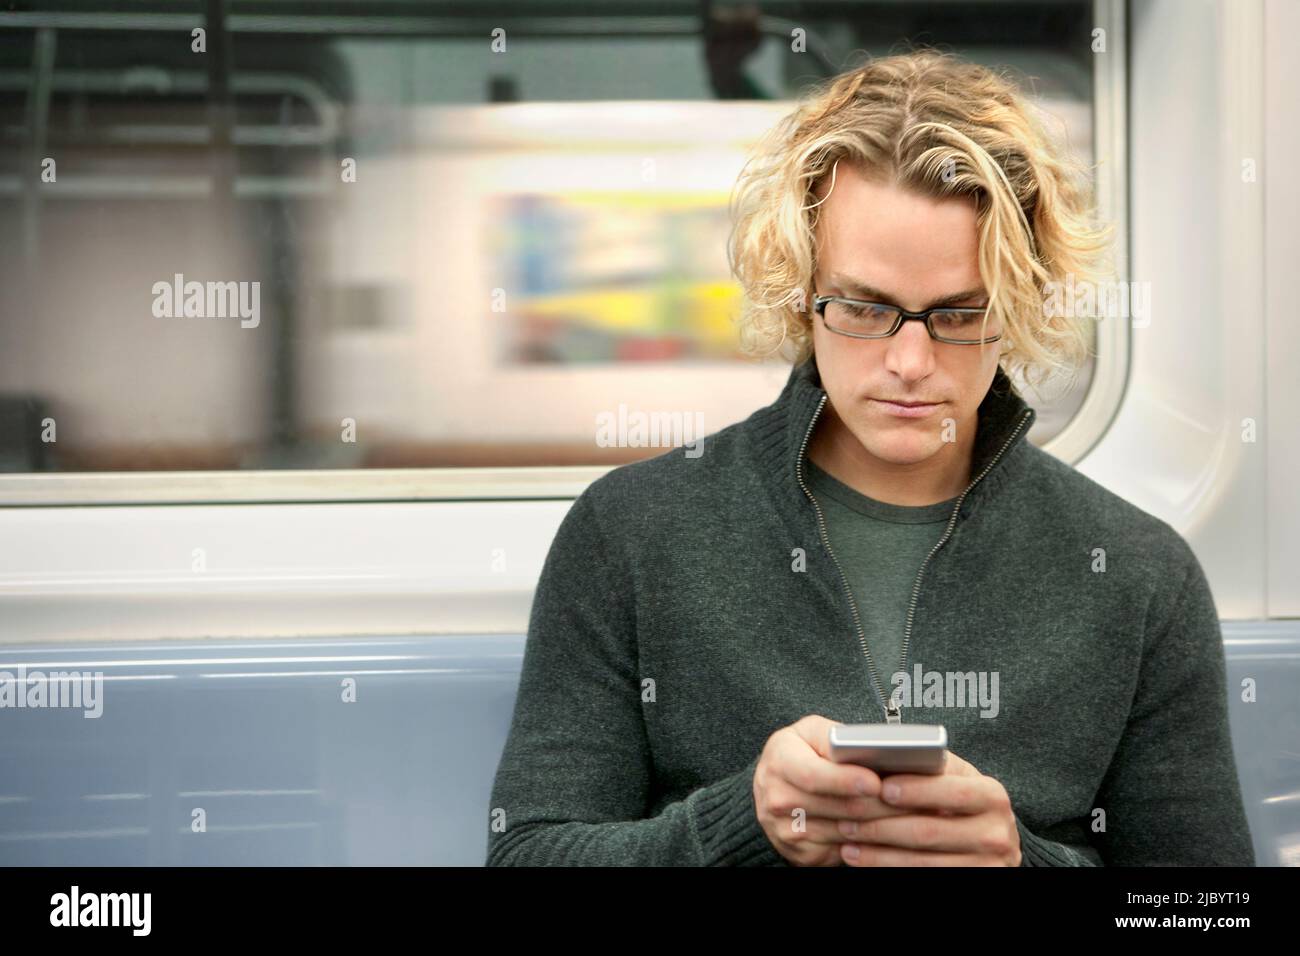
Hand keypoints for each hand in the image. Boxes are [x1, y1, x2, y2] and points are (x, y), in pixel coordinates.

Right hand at [753, 715, 913, 865]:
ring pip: (846, 832)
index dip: (847, 780)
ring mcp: (786, 830)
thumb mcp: (811, 732)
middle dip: (880, 805)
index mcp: (780, 761)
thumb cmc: (799, 753)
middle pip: (838, 807)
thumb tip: (870, 749)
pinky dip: (870, 844)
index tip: (876, 782)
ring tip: (910, 815)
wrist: (772, 786)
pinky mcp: (800, 852)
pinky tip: (888, 832)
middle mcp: (777, 798)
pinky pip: (843, 852)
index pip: (814, 776)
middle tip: (912, 800)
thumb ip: (835, 737)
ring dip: (882, 826)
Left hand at [837, 750, 1022, 865]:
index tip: (881, 787)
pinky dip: (887, 867)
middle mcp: (995, 833)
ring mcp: (985, 864)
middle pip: (928, 831)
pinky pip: (922, 876)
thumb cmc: (967, 804)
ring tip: (848, 841)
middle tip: (847, 817)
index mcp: (992, 797)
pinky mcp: (970, 882)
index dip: (915, 790)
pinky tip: (865, 859)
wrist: (993, 842)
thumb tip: (886, 756)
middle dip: (881, 825)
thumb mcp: (960, 780)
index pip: (951, 791)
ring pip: (921, 861)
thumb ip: (934, 769)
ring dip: (877, 852)